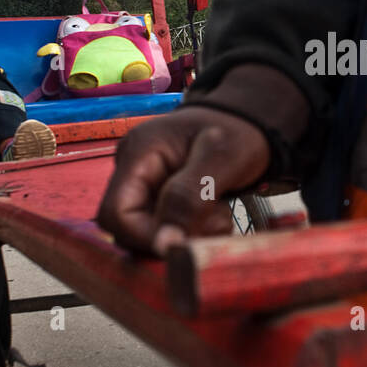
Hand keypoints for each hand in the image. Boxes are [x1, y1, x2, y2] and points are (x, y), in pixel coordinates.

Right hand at [98, 65, 310, 254]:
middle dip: (172, 235)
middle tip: (216, 222)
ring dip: (187, 234)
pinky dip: (193, 231)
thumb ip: (190, 197)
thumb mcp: (222, 158)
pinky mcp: (160, 197)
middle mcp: (133, 169)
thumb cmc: (238, 131)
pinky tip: (216, 215)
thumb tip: (163, 243)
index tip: (188, 240)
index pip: (116, 214)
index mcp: (139, 152)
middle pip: (129, 227)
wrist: (250, 122)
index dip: (145, 237)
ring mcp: (145, 184)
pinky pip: (166, 227)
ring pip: (150, 232)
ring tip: (220, 215)